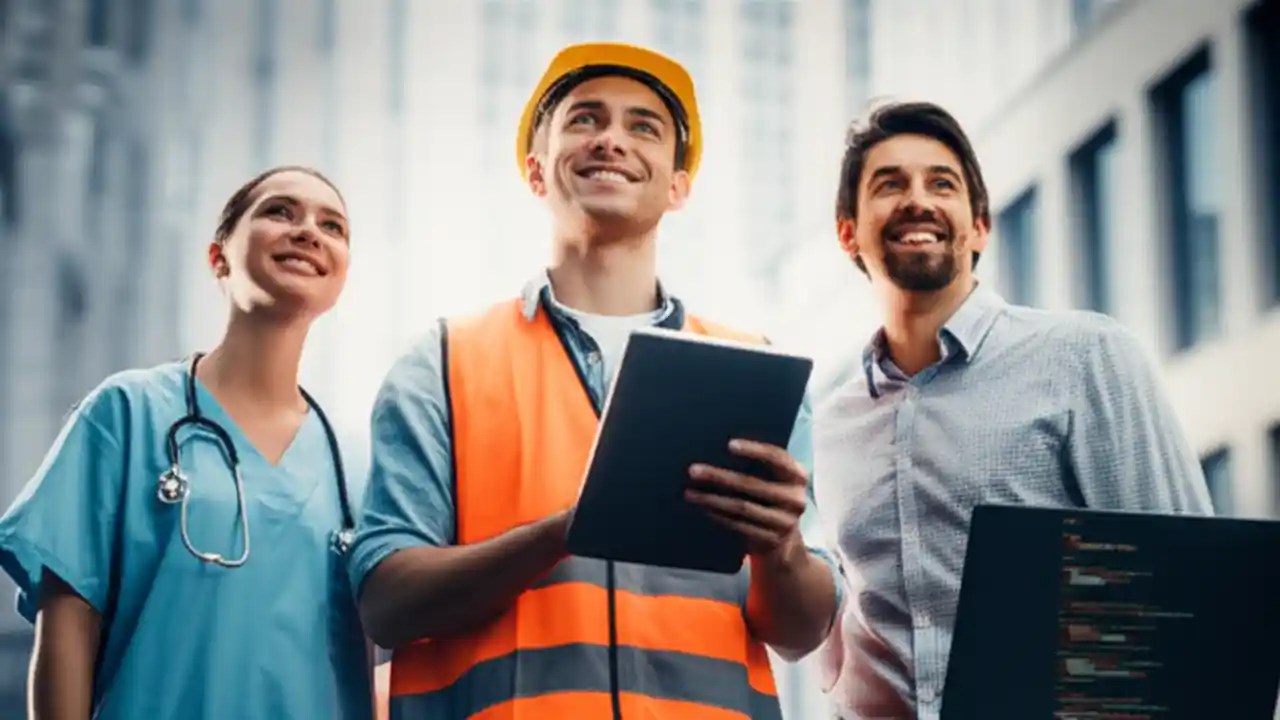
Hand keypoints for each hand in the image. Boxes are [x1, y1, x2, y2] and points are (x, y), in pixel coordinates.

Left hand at [685, 439, 808, 561]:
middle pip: (752, 484)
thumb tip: (716, 452)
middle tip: (694, 470)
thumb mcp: (775, 482)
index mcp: (798, 477)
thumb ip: (759, 468)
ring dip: (712, 499)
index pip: (778, 458)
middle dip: (719, 476)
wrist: (786, 545)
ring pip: (742, 507)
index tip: (729, 445)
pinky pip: (739, 524)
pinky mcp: (771, 540)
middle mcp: (796, 499)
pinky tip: (704, 508)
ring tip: (690, 492)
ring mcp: (785, 522)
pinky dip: (718, 515)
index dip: (754, 450)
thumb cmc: (772, 501)